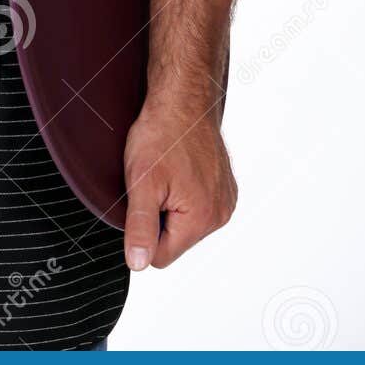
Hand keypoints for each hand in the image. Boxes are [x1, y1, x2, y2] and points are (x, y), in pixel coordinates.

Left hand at [122, 94, 236, 270]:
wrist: (183, 100)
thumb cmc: (162, 134)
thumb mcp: (141, 182)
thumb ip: (140, 227)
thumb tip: (138, 263)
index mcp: (201, 219)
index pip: (161, 256)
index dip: (143, 232)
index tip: (143, 201)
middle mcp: (220, 214)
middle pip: (175, 240)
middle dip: (159, 217)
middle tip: (154, 183)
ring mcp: (225, 200)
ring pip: (186, 224)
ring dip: (172, 205)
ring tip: (167, 174)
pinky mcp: (225, 188)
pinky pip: (198, 206)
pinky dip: (185, 193)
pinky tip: (179, 170)